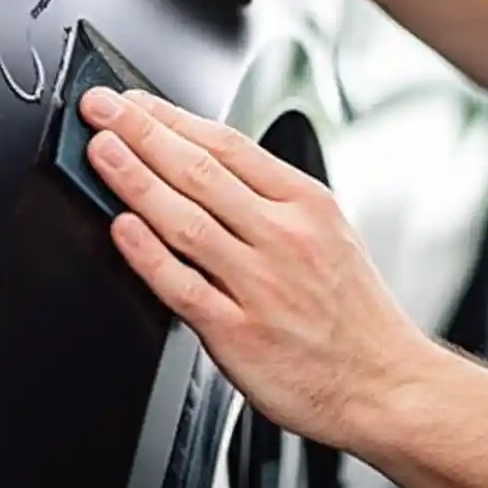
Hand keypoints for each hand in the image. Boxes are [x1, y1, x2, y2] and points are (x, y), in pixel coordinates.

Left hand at [79, 87, 435, 450]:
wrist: (388, 386)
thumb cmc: (353, 314)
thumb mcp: (330, 233)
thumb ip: (270, 198)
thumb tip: (201, 161)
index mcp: (307, 204)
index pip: (227, 145)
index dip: (171, 117)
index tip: (133, 101)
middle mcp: (284, 238)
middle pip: (199, 172)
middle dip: (141, 133)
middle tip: (100, 108)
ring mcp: (261, 286)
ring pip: (185, 220)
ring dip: (135, 180)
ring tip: (101, 152)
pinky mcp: (238, 333)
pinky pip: (182, 287)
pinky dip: (148, 255)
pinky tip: (121, 228)